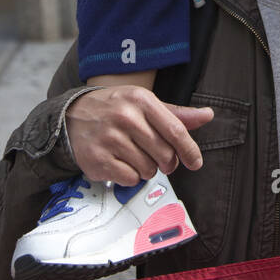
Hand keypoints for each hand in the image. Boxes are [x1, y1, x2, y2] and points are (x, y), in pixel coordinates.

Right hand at [66, 85, 213, 185]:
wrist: (72, 116)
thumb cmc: (114, 109)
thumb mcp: (144, 103)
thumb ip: (176, 114)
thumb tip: (207, 115)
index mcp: (141, 100)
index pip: (175, 131)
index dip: (190, 150)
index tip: (196, 162)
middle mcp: (125, 117)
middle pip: (165, 154)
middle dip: (167, 162)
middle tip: (158, 158)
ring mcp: (110, 138)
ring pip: (148, 169)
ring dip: (147, 169)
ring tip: (134, 156)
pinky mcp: (98, 159)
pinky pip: (130, 179)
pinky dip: (130, 176)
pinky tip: (121, 162)